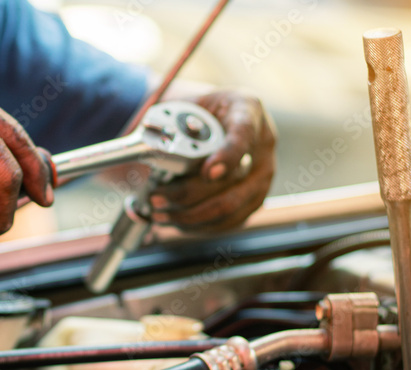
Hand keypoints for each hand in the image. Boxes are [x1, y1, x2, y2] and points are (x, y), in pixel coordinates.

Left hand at [148, 90, 274, 232]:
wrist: (218, 120)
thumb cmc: (202, 111)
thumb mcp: (189, 103)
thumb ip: (173, 120)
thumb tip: (148, 139)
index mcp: (247, 111)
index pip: (243, 135)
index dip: (227, 156)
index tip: (207, 173)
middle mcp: (262, 146)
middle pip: (232, 181)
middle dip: (189, 195)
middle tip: (157, 197)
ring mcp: (261, 176)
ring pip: (230, 207)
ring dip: (190, 216)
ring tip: (159, 213)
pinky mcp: (254, 199)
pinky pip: (229, 221)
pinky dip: (199, 226)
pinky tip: (175, 221)